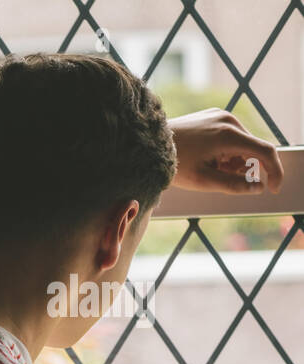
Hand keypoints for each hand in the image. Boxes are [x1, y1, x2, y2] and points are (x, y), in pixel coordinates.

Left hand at [169, 108, 283, 193]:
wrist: (149, 143)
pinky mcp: (213, 115)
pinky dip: (226, 151)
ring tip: (209, 167)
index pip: (265, 152)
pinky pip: (230, 136)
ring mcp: (220, 115)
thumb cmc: (173, 163)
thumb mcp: (203, 180)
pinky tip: (207, 157)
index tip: (273, 188)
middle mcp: (229, 120)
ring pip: (241, 143)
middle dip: (244, 167)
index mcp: (229, 134)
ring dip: (234, 160)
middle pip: (252, 148)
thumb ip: (233, 185)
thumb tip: (258, 188)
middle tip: (220, 176)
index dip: (274, 171)